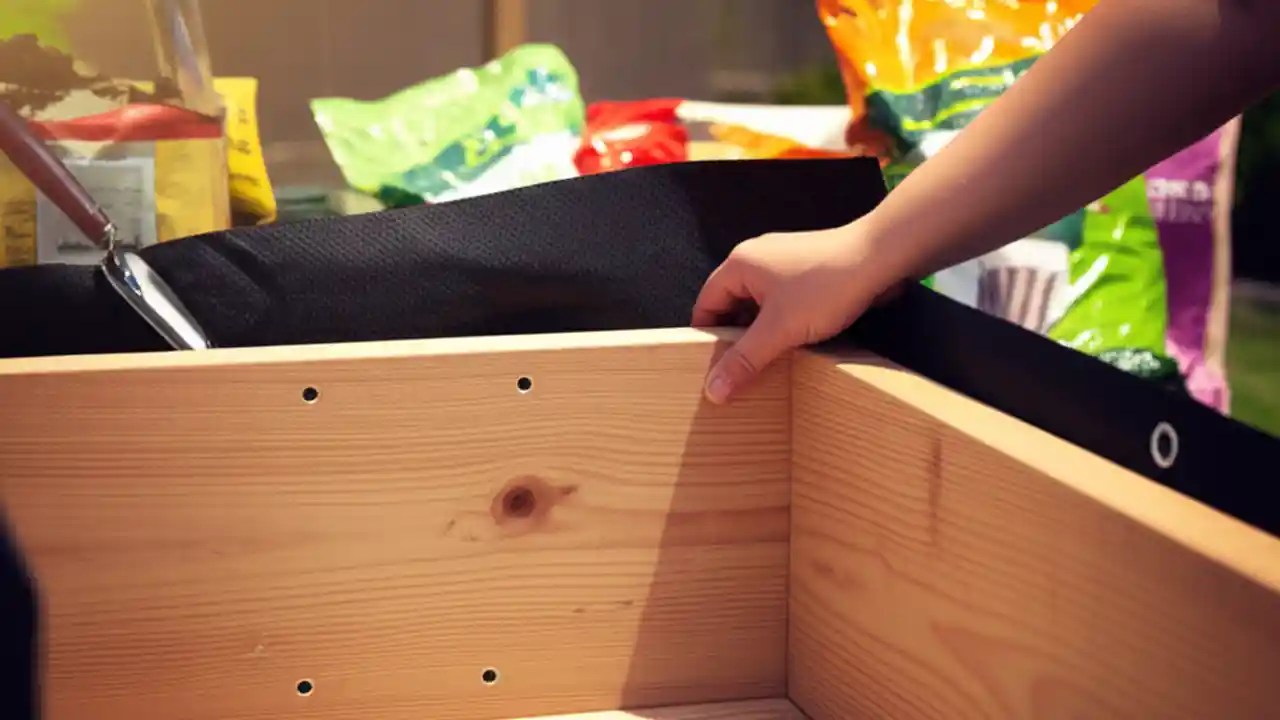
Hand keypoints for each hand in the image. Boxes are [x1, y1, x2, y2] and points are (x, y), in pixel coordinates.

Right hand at [691, 219, 901, 403]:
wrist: (880, 258)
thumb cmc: (828, 284)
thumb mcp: (779, 330)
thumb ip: (745, 360)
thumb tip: (714, 388)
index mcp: (739, 264)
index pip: (705, 303)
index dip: (706, 337)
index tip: (711, 366)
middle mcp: (757, 257)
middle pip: (731, 305)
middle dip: (736, 337)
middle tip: (740, 369)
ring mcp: (783, 262)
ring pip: (759, 305)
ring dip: (762, 331)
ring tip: (769, 359)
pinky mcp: (806, 270)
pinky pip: (782, 301)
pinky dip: (782, 322)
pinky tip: (794, 342)